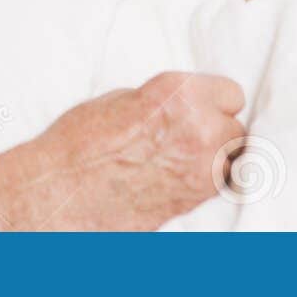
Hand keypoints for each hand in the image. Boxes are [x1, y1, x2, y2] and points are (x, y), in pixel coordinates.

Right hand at [35, 72, 246, 229]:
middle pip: (236, 127)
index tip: (200, 106)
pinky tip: (182, 177)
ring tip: (187, 157)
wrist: (61, 194)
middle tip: (190, 134)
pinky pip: (218, 185)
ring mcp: (200, 170)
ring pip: (232, 159)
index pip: (231, 93)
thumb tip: (184, 108)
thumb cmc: (80, 143)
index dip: (213, 100)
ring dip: (217, 157)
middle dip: (217, 129)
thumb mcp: (123, 100)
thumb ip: (166, 102)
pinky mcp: (193, 202)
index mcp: (179, 95)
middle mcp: (199, 130)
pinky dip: (207, 181)